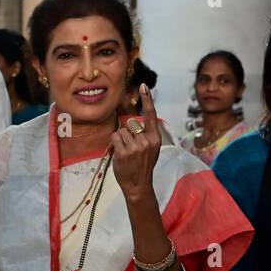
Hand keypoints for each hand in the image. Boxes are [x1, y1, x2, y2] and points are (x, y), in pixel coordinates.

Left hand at [110, 84, 161, 203]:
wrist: (138, 185)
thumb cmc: (142, 164)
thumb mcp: (150, 148)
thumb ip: (145, 134)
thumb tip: (132, 121)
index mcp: (155, 138)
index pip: (150, 115)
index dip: (147, 99)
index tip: (143, 86)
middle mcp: (146, 140)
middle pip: (130, 123)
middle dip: (128, 133)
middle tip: (132, 149)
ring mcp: (135, 147)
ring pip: (121, 131)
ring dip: (120, 140)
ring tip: (127, 153)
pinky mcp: (123, 152)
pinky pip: (114, 138)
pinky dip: (115, 144)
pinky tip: (121, 155)